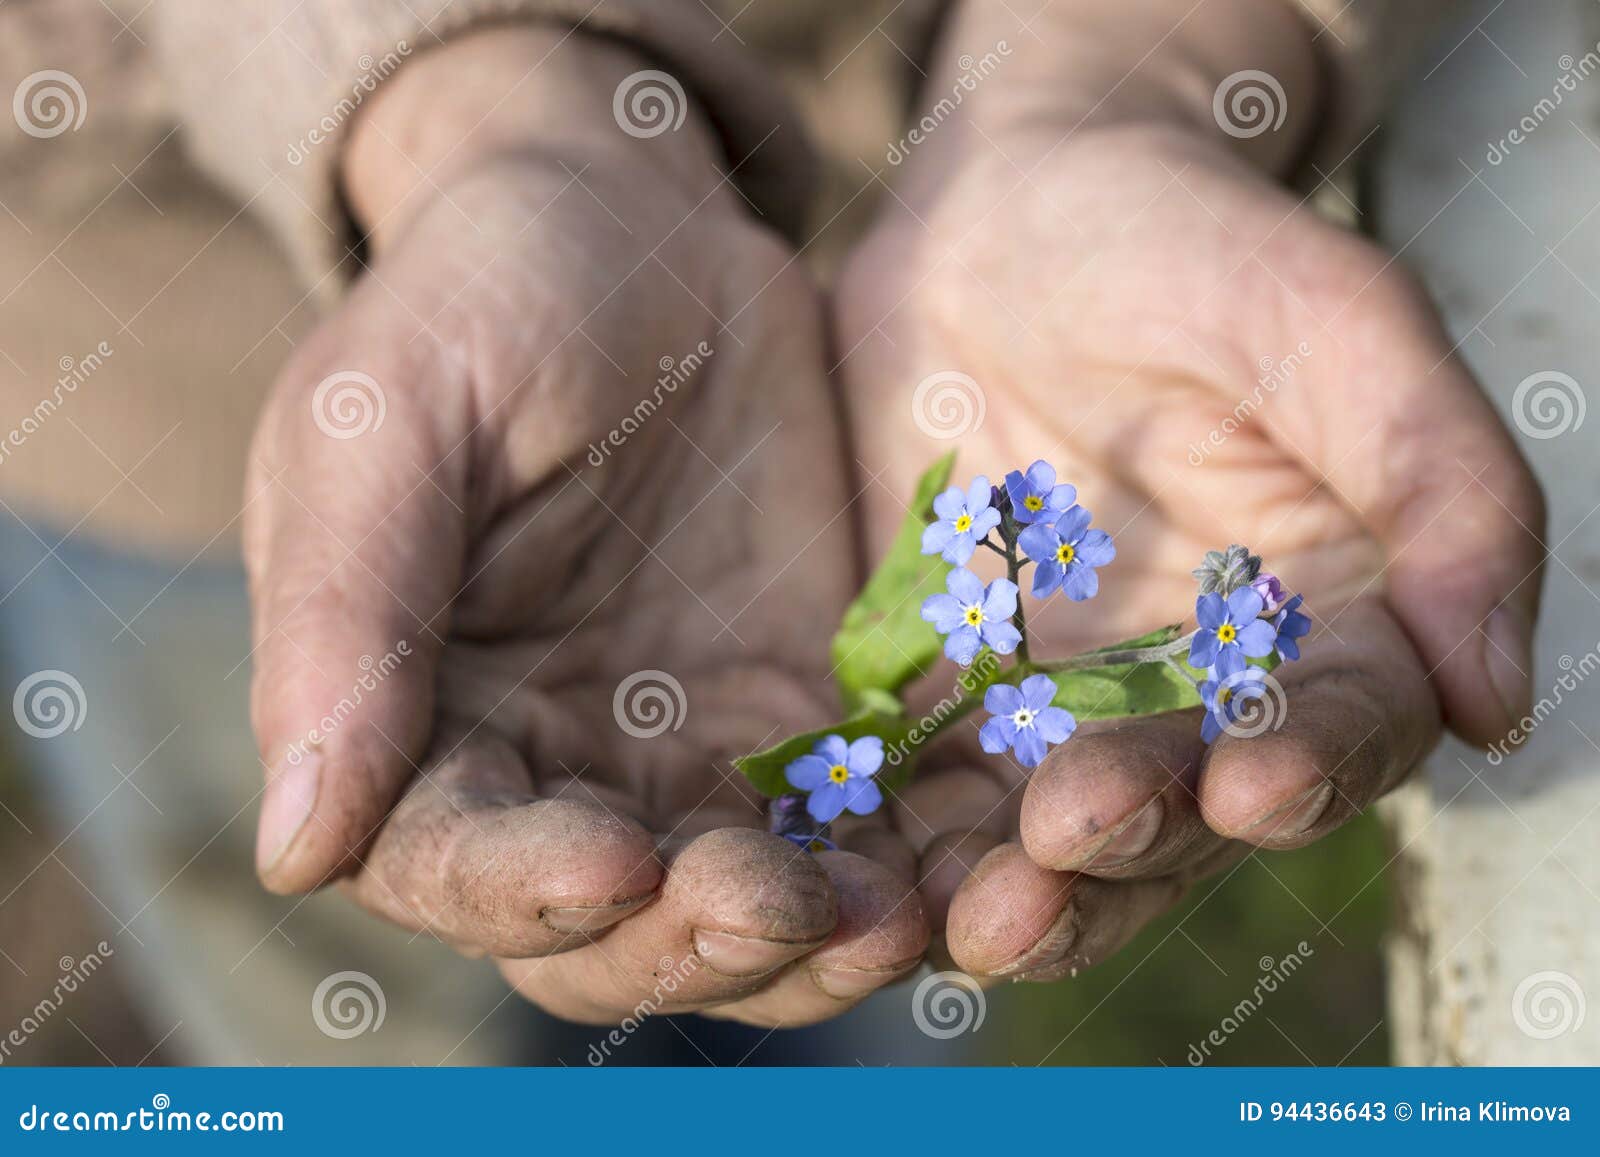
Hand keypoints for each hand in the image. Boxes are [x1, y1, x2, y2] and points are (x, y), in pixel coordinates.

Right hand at [246, 29, 924, 1025]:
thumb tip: (297, 849)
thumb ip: (347, 621)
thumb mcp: (386, 421)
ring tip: (900, 907)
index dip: (522, 895)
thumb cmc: (479, 299)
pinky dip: (912, 854)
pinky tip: (971, 850)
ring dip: (821, 934)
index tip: (616, 865)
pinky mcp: (810, 709)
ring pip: (751, 907)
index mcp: (422, 722)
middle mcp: (555, 767)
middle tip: (783, 900)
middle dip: (696, 939)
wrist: (638, 227)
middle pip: (612, 929)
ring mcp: (693, 748)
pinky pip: (863, 815)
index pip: (451, 866)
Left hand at [833, 2, 1543, 980]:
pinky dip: (901, 840)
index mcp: (1325, 626)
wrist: (1005, 222)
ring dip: (1020, 888)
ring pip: (1051, 838)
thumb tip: (1494, 696)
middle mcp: (1198, 696)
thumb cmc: (1196, 247)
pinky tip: (861, 868)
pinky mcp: (945, 696)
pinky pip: (925, 786)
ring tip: (972, 914)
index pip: (1341, 730)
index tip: (1253, 783)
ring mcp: (1064, 709)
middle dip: (1134, 842)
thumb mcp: (1336, 324)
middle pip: (1185, 815)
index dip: (1310, 768)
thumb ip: (1439, 484)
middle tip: (1069, 840)